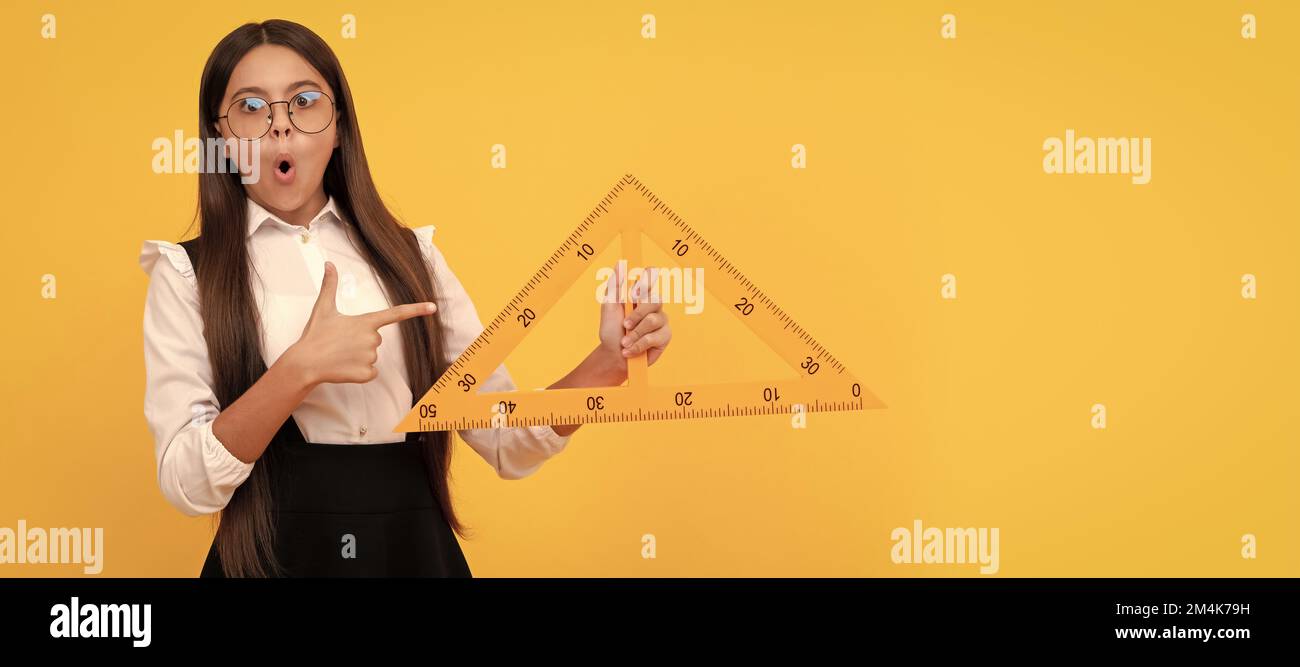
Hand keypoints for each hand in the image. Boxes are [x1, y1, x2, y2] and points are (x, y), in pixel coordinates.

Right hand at [286, 260, 436, 386]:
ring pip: (372, 356)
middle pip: (376, 339)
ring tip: (340, 355)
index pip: (396, 313)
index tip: (433, 307)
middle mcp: (372, 338)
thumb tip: (329, 264)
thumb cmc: (315, 335)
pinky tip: (344, 368)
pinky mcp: (367, 374)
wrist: (304, 363)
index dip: (416, 309)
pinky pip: (371, 373)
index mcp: (366, 321)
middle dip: (361, 341)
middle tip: (341, 343)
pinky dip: (359, 372)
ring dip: (359, 357)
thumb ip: (330, 285)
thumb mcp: (323, 308)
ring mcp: (371, 357)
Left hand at [597, 264, 671, 368]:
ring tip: (624, 342)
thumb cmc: (611, 330)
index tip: (637, 288)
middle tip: (624, 324)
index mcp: (639, 294)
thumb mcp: (608, 307)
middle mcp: (653, 304)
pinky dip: (638, 344)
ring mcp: (661, 319)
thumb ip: (615, 286)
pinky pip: (654, 337)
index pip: (650, 276)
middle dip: (636, 314)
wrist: (613, 356)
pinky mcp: (665, 336)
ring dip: (634, 333)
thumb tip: (620, 264)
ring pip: (653, 320)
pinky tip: (630, 350)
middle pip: (655, 299)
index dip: (647, 279)